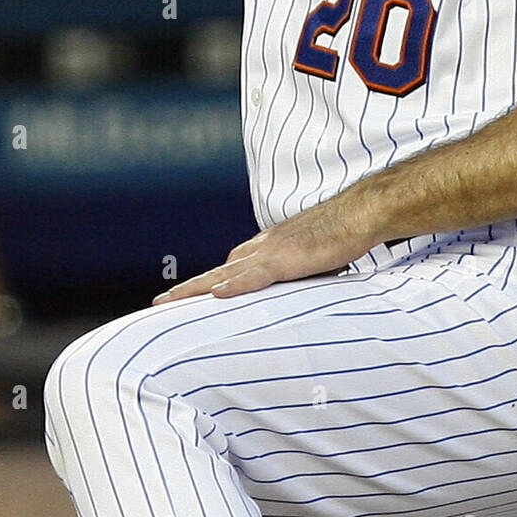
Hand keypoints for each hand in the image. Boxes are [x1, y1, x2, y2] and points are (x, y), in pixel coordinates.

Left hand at [153, 198, 372, 303]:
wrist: (358, 213)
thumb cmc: (340, 235)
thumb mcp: (310, 259)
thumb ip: (294, 274)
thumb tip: (292, 294)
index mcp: (267, 247)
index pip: (228, 266)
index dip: (205, 283)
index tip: (184, 296)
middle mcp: (262, 247)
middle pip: (216, 270)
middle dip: (187, 288)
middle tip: (159, 303)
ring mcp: (271, 252)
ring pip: (224, 273)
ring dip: (195, 288)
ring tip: (169, 302)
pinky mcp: (286, 258)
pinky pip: (254, 276)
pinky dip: (234, 285)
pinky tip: (216, 296)